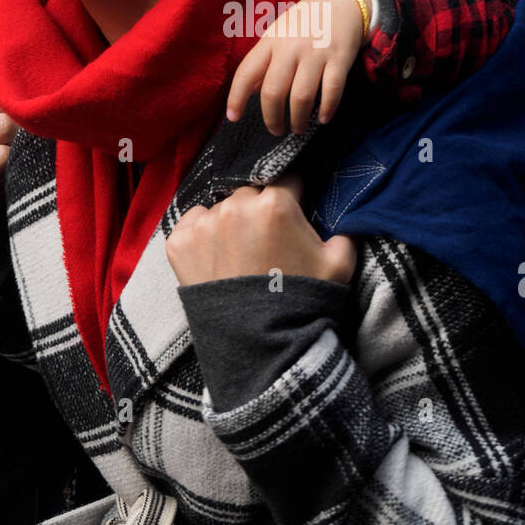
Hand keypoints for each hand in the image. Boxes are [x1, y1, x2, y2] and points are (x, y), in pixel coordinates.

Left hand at [166, 176, 357, 286]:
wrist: (262, 344)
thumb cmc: (303, 301)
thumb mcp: (340, 263)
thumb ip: (344, 231)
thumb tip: (342, 218)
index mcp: (276, 203)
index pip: (286, 180)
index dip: (293, 197)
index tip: (293, 214)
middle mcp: (236, 206)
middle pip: (251, 193)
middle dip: (260, 210)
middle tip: (267, 241)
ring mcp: (204, 224)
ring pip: (222, 208)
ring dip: (231, 223)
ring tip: (240, 255)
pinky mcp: (180, 243)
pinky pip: (192, 222)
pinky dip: (202, 234)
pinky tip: (216, 258)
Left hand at [226, 0, 369, 135]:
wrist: (342, 1)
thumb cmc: (305, 22)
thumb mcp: (278, 34)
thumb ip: (265, 61)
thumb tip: (250, 91)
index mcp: (271, 41)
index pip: (247, 72)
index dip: (236, 98)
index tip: (233, 117)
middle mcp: (290, 47)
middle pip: (273, 92)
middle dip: (272, 118)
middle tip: (276, 130)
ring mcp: (316, 53)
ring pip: (301, 97)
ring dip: (298, 120)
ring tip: (298, 128)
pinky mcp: (339, 59)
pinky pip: (331, 91)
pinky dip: (327, 109)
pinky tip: (323, 119)